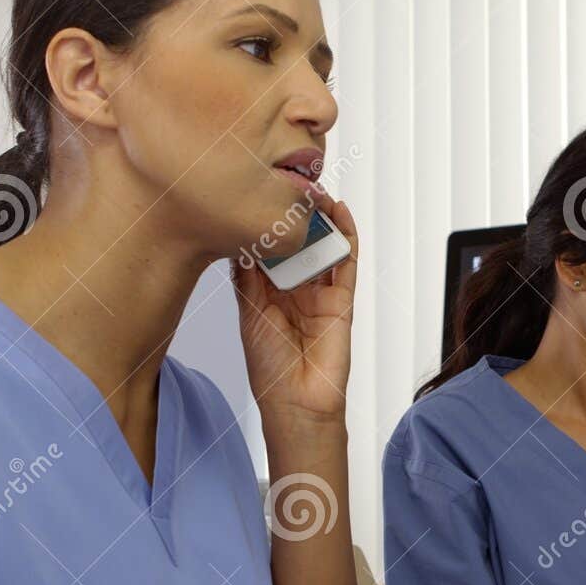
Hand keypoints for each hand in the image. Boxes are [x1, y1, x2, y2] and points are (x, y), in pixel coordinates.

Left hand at [232, 190, 358, 425]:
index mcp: (269, 292)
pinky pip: (347, 261)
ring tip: (313, 189)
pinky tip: (340, 211)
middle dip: (294, 213)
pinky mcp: (342, 298)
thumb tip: (238, 236)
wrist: (296, 402)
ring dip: (320, 218)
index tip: (256, 192)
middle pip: (297, 241)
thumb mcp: (249, 311)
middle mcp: (296, 288)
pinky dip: (346, 235)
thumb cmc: (269, 367)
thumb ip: (248, 275)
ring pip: (322, 245)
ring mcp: (320, 292)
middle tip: (287, 182)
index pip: (269, 248)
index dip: (266, 222)